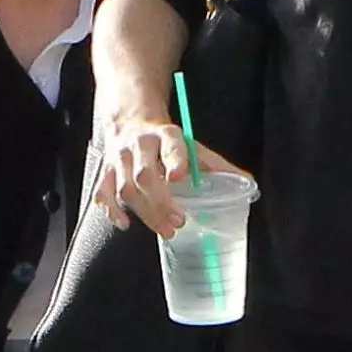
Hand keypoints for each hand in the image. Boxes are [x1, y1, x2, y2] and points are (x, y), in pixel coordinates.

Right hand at [92, 115, 241, 234]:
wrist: (131, 121)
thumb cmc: (166, 141)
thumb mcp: (192, 146)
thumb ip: (217, 166)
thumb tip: (249, 184)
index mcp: (166, 136)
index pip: (170, 147)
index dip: (174, 161)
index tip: (179, 178)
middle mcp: (140, 145)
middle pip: (145, 175)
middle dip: (161, 202)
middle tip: (178, 222)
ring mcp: (119, 159)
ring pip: (125, 187)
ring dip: (144, 213)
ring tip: (164, 230)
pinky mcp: (106, 171)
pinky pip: (102, 193)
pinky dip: (111, 210)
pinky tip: (125, 223)